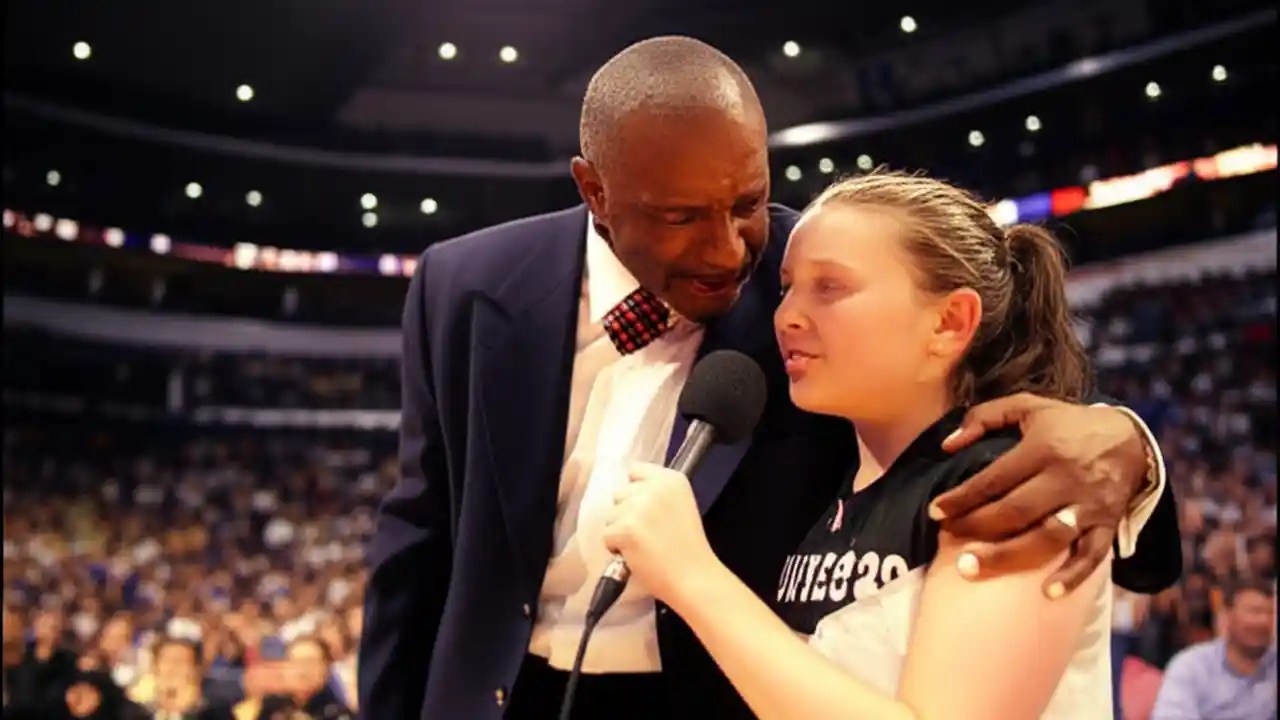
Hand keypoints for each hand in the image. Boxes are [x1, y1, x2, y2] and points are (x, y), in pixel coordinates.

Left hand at [603, 462, 719, 605]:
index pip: (636, 470)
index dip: (635, 491)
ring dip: (619, 530)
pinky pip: (606, 535)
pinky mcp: (626, 528)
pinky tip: (636, 555)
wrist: (693, 577)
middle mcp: (654, 487)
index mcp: (671, 479)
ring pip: (610, 515)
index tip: (644, 509)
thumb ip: (657, 494)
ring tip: (642, 545)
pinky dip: (615, 548)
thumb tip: (628, 495)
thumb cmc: (687, 548)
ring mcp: (639, 506)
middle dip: (626, 512)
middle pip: (620, 493)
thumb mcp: (680, 505)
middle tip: (646, 532)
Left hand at [928, 393, 1148, 596]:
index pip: (994, 479)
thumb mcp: (1026, 407)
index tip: (935, 511)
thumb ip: (982, 417)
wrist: (1130, 439)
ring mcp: (1088, 506)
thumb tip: (946, 445)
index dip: (961, 497)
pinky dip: (1073, 576)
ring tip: (970, 569)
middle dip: (976, 528)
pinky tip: (1047, 593)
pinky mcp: (1107, 525)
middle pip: (1016, 511)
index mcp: (1043, 449)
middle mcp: (1065, 479)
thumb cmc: (1066, 425)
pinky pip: (1092, 555)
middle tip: (947, 537)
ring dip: (1009, 556)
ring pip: (1048, 538)